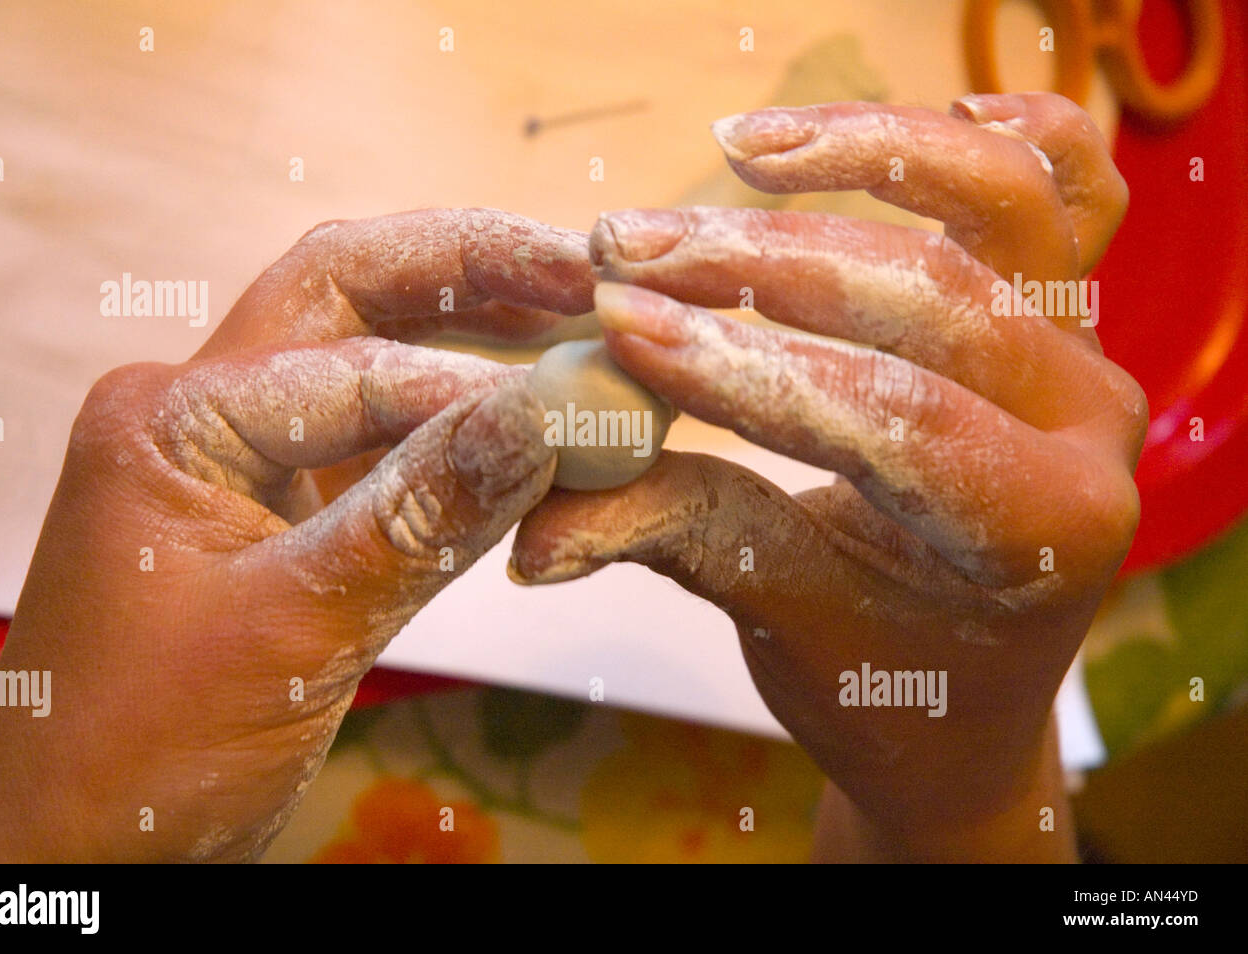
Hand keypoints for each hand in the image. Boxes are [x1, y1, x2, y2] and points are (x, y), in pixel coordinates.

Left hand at [0, 209, 592, 861]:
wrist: (72, 849)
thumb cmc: (137, 752)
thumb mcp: (287, 632)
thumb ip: (418, 520)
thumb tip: (543, 418)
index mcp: (176, 417)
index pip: (354, 366)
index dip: (476, 386)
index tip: (583, 398)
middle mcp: (208, 414)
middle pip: (350, 296)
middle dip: (468, 272)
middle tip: (584, 266)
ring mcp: (248, 464)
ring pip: (373, 360)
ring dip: (471, 335)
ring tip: (576, 315)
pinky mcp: (287, 519)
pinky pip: (385, 449)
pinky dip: (459, 433)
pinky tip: (528, 423)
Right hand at [509, 95, 1144, 860]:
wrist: (968, 694)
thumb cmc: (886, 682)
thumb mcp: (785, 623)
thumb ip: (676, 537)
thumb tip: (534, 525)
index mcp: (1043, 531)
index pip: (891, 418)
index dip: (746, 365)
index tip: (620, 327)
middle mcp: (1089, 427)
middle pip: (935, 295)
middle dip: (765, 261)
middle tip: (629, 248)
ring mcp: (1086, 358)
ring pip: (1006, 203)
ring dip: (867, 157)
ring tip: (738, 146)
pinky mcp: (1066, 317)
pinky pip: (1070, 186)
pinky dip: (997, 131)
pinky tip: (898, 125)